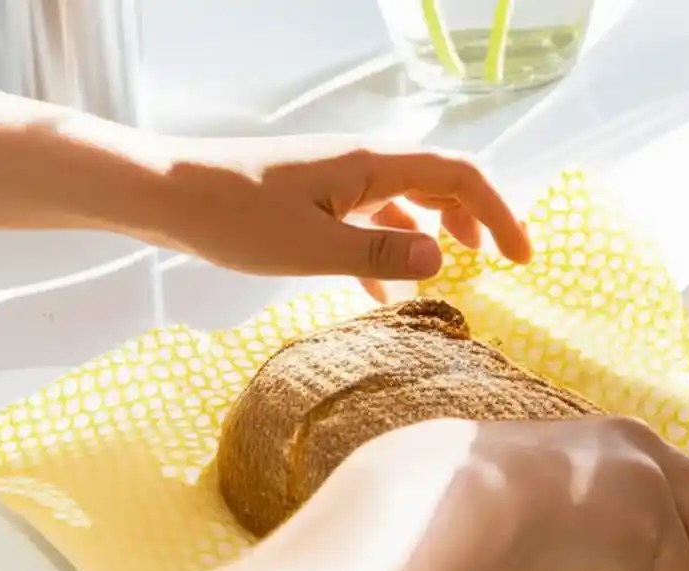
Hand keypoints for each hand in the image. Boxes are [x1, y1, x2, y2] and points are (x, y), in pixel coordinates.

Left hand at [146, 136, 530, 300]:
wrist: (167, 193)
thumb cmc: (234, 217)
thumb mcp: (312, 248)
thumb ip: (381, 252)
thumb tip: (442, 258)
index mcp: (371, 165)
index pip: (459, 176)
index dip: (500, 213)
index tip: (521, 259)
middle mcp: (362, 164)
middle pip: (440, 182)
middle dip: (478, 219)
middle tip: (501, 263)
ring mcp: (338, 180)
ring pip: (406, 200)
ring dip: (436, 233)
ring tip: (453, 274)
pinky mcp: (314, 198)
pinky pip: (369, 219)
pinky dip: (389, 248)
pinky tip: (384, 290)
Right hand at [334, 416, 688, 570]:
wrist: (446, 495)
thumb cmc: (475, 487)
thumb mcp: (550, 477)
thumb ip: (590, 505)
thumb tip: (601, 570)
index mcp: (624, 435)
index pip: (680, 477)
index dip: (672, 524)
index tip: (639, 559)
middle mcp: (646, 455)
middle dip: (686, 554)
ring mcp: (647, 495)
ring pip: (675, 566)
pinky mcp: (636, 539)